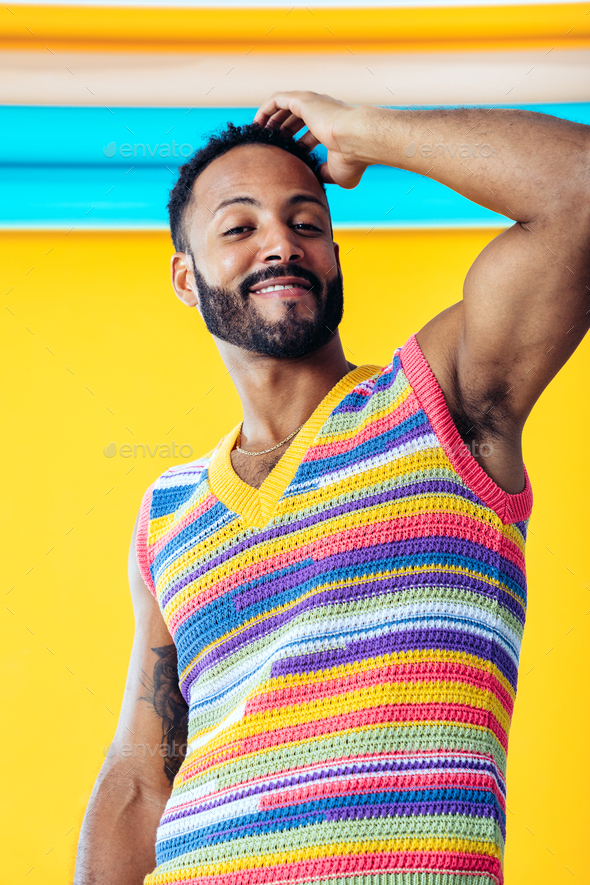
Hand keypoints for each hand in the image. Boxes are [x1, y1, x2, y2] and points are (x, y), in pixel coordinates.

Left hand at [253, 90, 368, 188]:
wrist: (357, 140)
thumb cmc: (352, 158)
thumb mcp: (337, 173)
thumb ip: (324, 174)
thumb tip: (315, 180)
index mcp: (332, 127)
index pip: (310, 133)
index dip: (296, 144)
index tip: (285, 156)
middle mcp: (322, 112)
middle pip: (295, 120)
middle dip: (281, 132)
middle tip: (268, 147)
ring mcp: (312, 104)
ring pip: (284, 108)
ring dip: (270, 120)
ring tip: (259, 136)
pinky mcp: (302, 100)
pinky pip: (276, 100)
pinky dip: (265, 110)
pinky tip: (257, 124)